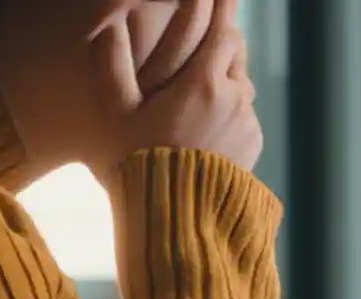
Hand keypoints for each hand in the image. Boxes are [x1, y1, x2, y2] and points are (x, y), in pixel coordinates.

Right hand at [87, 0, 261, 178]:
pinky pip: (244, 114)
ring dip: (225, 73)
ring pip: (241, 83)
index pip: (223, 29)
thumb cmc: (136, 162)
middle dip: (222, 36)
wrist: (178, 215)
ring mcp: (247, 123)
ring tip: (200, 77)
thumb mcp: (115, 114)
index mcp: (204, 83)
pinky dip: (230, 107)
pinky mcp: (253, 145)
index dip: (222, 5)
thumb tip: (108, 26)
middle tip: (205, 31)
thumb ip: (110, 66)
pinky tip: (206, 118)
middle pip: (236, 51)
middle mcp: (234, 99)